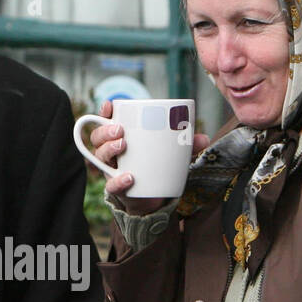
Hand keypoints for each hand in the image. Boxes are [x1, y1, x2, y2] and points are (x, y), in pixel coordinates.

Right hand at [90, 99, 210, 214]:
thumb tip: (203, 138)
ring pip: (100, 157)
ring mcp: (111, 169)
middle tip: (120, 130)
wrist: (152, 196)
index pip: (106, 120)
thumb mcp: (172, 153)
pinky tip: (130, 177)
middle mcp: (111, 151)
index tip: (110, 104)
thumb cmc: (158, 166)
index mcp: (121, 137)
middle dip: (106, 131)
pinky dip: (118, 182)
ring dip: (108, 149)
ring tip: (122, 146)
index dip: (104, 111)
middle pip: (98, 137)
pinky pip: (111, 185)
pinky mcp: (117, 188)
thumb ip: (185, 146)